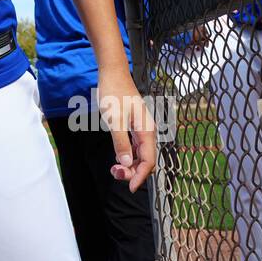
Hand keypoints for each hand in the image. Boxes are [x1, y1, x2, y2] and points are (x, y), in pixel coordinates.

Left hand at [98, 70, 156, 192]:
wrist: (112, 72)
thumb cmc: (113, 92)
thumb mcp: (114, 119)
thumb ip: (121, 142)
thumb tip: (127, 163)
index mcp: (146, 130)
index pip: (149, 161)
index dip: (140, 176)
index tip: (130, 187)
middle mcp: (147, 131)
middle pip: (146, 159)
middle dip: (133, 171)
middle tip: (114, 173)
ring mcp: (142, 128)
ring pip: (141, 154)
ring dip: (130, 165)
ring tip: (115, 168)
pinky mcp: (135, 125)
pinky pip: (136, 146)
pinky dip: (129, 155)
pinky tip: (119, 157)